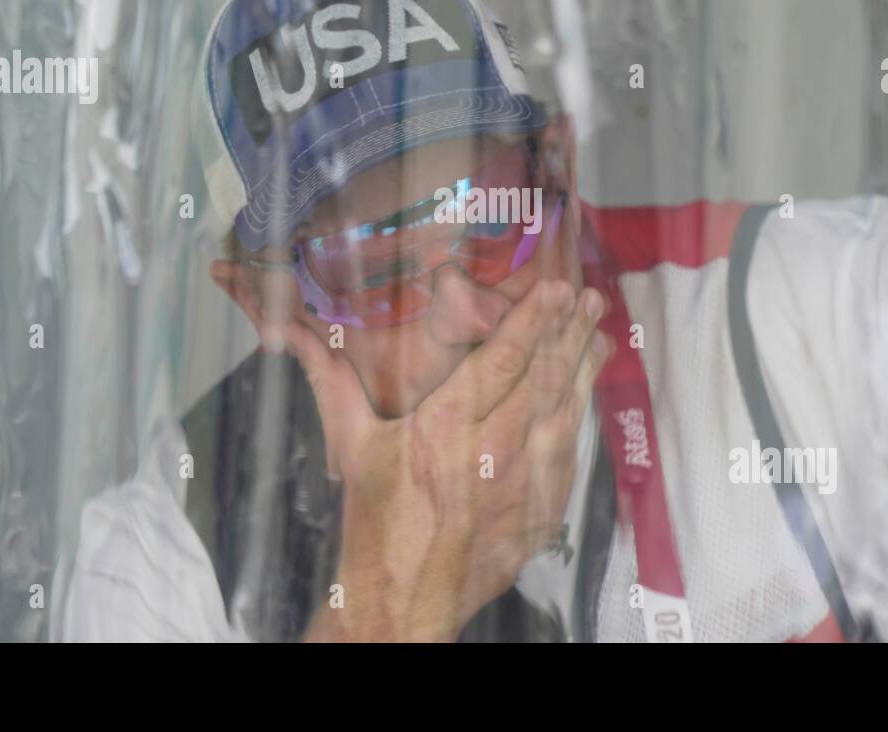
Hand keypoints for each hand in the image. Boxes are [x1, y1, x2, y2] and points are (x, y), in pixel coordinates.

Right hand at [257, 278, 610, 640]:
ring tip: (598, 331)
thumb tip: (289, 333)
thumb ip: (331, 381)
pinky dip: (578, 417)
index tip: (553, 289)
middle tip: (587, 297)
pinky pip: (568, 453)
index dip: (531, 321)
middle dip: (568, 332)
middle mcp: (495, 449)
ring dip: (584, 367)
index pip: (501, 360)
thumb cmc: (376, 519)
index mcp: (446, 427)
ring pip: (564, 411)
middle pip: (543, 377)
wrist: (405, 598)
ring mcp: (527, 482)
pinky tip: (584, 392)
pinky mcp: (544, 510)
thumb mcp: (351, 445)